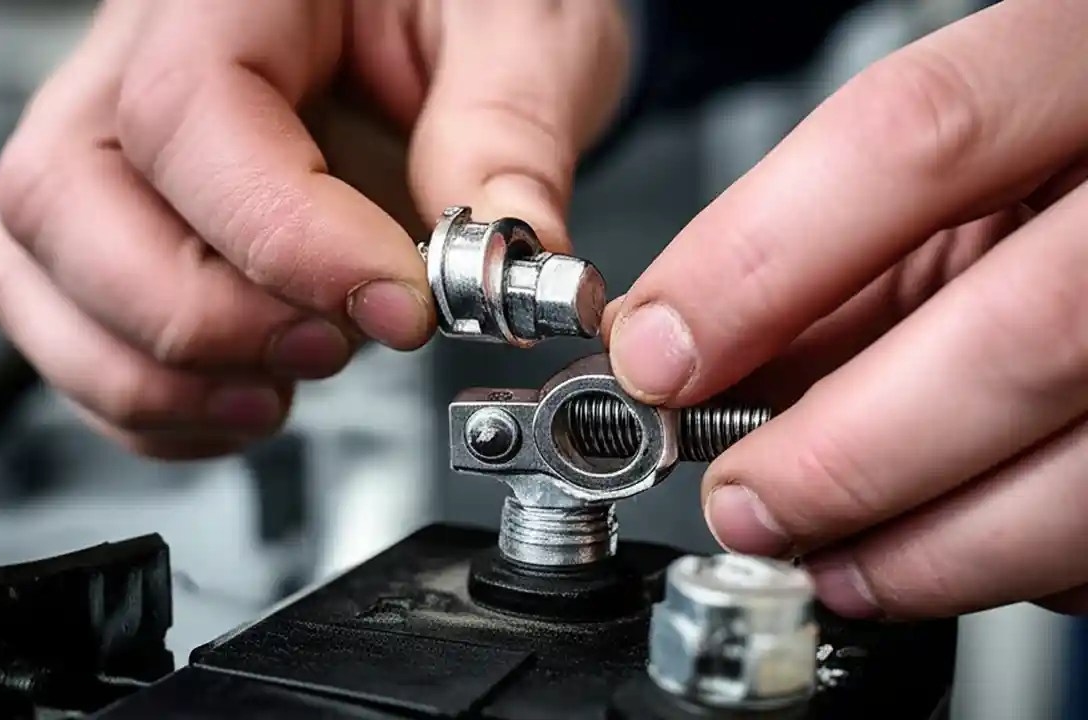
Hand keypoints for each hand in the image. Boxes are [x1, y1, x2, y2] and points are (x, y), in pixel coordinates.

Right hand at [0, 1, 627, 457]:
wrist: (442, 5)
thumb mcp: (522, 23)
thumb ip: (506, 129)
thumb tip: (499, 256)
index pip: (189, 112)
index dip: (283, 236)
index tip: (399, 304)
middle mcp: (137, 57)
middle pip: (64, 198)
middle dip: (201, 318)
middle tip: (332, 346)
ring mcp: (112, 144)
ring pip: (36, 270)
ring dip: (159, 373)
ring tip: (287, 383)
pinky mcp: (117, 220)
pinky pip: (62, 320)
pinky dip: (146, 397)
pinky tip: (244, 396)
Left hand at [606, 0, 1087, 618]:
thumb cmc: (1046, 160)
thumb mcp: (947, 167)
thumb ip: (834, 249)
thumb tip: (691, 356)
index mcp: (1078, 67)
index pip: (912, 140)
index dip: (758, 260)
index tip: (661, 354)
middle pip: (1019, 336)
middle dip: (840, 453)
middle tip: (742, 501)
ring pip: (1085, 474)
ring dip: (923, 547)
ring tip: (824, 553)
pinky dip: (1007, 565)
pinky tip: (934, 551)